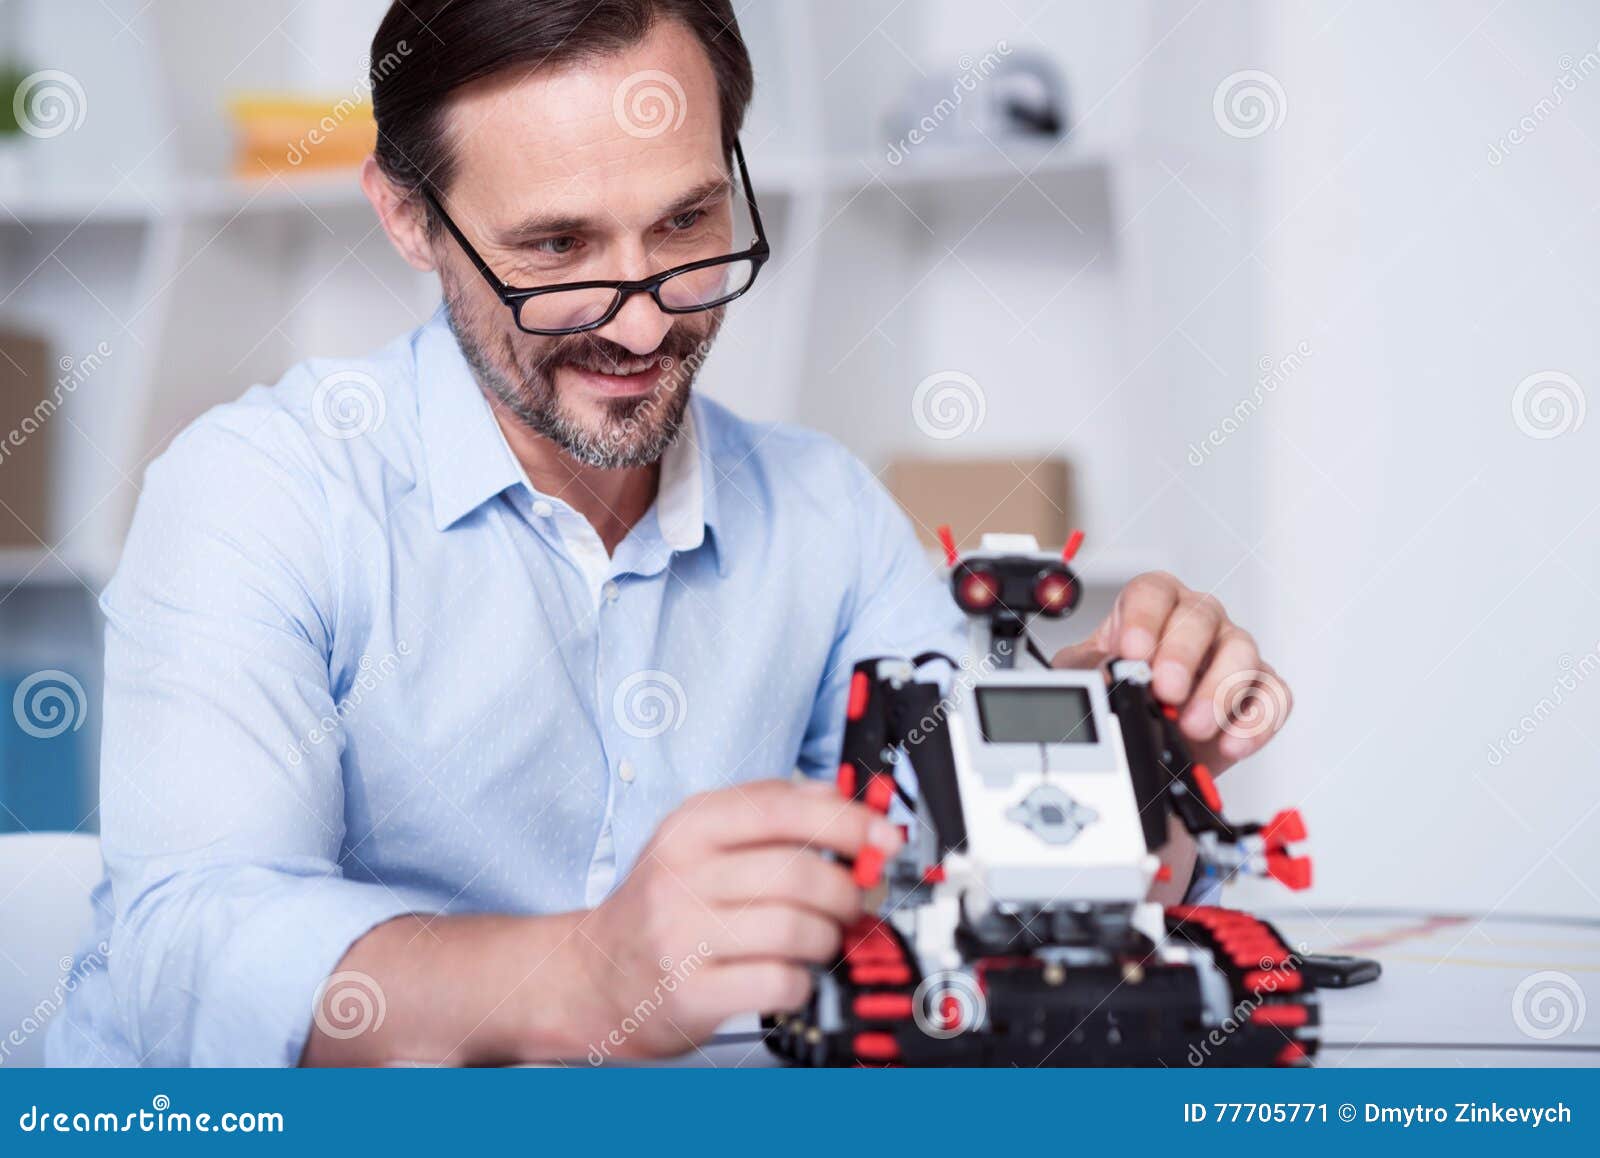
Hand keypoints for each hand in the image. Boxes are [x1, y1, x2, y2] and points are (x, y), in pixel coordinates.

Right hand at [580, 779, 901, 1057]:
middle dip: (846, 890)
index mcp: (689, 827)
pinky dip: (802, 980)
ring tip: (819, 939)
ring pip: (795, 928)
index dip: (848, 820)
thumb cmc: (660, 904)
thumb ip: (767, 813)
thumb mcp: (698, 841)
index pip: (782, 808)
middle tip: (852, 902)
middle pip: (799, 871)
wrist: (593, 974)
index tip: (884, 837)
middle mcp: (681, 876)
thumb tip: (843, 803)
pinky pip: (778, 981)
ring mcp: (681, 936)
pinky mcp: (689, 993)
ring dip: (827, 937)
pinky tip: (790, 974)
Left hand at [1052, 571, 1291, 771]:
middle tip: (1166, 691)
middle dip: (1182, 656)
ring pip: (1242, 652)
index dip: (1144, 618)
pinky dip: (1256, 721)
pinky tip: (1231, 743)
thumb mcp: (1089, 674)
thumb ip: (1091, 668)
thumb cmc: (1120, 688)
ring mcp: (1233, 651)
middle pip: (1200, 618)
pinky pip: (1273, 696)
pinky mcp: (1259, 688)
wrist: (1147, 734)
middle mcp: (1198, 620)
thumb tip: (1103, 676)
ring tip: (1193, 727)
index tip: (1133, 652)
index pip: (1153, 592)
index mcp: (1153, 604)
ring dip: (1219, 691)